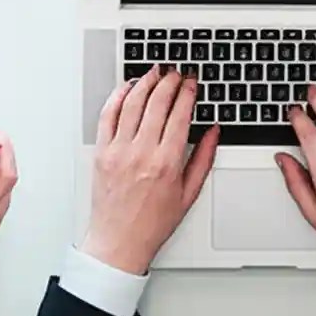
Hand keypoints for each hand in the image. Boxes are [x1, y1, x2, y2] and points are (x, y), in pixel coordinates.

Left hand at [81, 66, 219, 274]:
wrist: (119, 242)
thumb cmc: (152, 223)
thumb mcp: (189, 193)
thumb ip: (203, 158)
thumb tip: (213, 132)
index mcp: (167, 162)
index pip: (180, 114)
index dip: (188, 92)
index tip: (192, 82)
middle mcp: (142, 153)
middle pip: (157, 102)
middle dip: (169, 81)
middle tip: (176, 73)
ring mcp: (119, 150)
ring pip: (132, 103)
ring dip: (145, 82)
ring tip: (155, 73)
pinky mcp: (102, 152)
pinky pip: (108, 115)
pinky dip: (118, 96)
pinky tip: (127, 88)